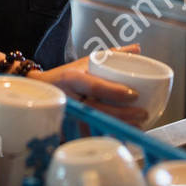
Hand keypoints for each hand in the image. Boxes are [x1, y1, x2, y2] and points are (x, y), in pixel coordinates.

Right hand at [29, 44, 146, 126]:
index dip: (116, 92)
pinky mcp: (68, 129)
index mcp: (72, 78)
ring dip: (119, 127)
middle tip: (143, 113)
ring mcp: (68, 115)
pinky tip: (122, 135)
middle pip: (98, 109)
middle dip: (124, 114)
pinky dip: (107, 136)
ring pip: (95, 125)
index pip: (95, 86)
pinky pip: (90, 135)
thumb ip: (112, 55)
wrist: (42, 90)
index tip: (134, 94)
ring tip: (138, 126)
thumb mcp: (86, 61)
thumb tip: (137, 49)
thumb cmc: (66, 75)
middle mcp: (69, 97)